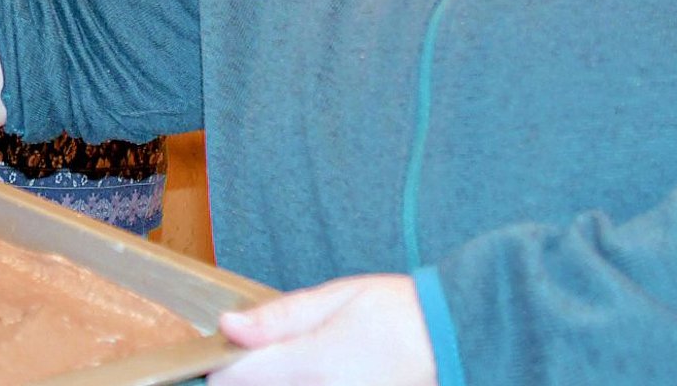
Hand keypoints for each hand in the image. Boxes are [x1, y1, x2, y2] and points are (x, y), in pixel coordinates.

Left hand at [211, 275, 436, 385]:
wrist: (453, 341)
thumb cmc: (400, 313)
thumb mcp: (334, 299)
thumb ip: (278, 318)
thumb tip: (229, 326)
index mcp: (311, 366)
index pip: (232, 377)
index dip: (223, 361)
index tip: (231, 347)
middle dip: (253, 374)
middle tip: (280, 351)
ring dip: (279, 382)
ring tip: (312, 360)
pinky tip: (326, 374)